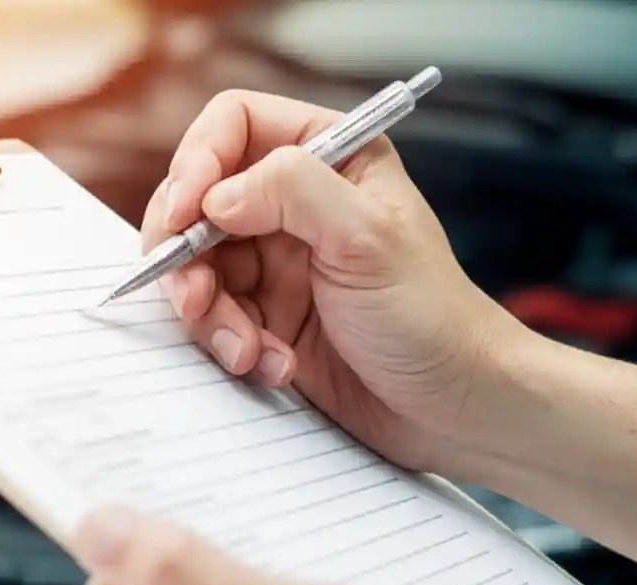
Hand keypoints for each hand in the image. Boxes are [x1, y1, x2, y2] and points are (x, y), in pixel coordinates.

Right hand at [140, 90, 522, 469]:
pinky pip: (216, 318)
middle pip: (200, 199)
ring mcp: (279, 261)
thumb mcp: (366, 237)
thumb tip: (215, 195)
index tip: (185, 214)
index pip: (235, 126)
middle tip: (192, 296)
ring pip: (198, 266)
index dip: (198, 162)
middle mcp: (298, 203)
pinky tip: (274, 366)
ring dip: (210, 312)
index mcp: (331, 157)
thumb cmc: (431, 316)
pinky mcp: (269, 316)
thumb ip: (290, 191)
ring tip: (245, 349)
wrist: (451, 406)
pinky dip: (232, 344)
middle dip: (187, 252)